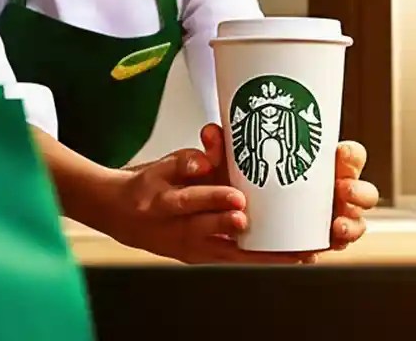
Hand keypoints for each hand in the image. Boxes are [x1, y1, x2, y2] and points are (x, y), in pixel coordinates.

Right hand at [107, 143, 313, 264]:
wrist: (121, 217)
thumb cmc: (148, 187)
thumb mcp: (161, 166)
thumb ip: (187, 159)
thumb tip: (208, 154)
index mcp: (162, 203)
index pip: (189, 201)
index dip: (213, 200)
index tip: (237, 198)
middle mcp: (176, 231)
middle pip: (207, 232)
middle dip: (233, 228)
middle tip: (259, 223)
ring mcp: (191, 250)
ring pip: (229, 256)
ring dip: (262, 256)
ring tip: (294, 254)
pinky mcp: (204, 259)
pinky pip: (236, 262)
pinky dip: (263, 261)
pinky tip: (292, 259)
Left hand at [198, 125, 379, 251]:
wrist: (234, 215)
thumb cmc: (246, 182)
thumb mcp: (234, 164)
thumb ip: (223, 148)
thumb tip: (211, 134)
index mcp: (323, 165)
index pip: (349, 156)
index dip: (350, 155)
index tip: (339, 153)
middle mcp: (334, 190)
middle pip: (361, 188)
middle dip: (357, 189)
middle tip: (342, 190)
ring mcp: (332, 216)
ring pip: (356, 218)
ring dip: (352, 220)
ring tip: (336, 224)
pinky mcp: (323, 239)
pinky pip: (339, 243)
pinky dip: (337, 243)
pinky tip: (325, 244)